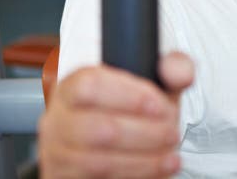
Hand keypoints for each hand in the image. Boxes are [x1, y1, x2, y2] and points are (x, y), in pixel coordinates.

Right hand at [38, 52, 194, 177]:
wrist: (116, 146)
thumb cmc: (130, 112)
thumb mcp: (153, 84)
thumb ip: (171, 68)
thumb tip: (178, 72)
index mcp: (73, 86)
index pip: (89, 85)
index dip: (127, 95)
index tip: (158, 105)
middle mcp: (58, 120)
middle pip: (97, 128)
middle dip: (144, 133)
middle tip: (171, 133)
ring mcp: (58, 154)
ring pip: (98, 162)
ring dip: (143, 160)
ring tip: (170, 155)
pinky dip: (134, 177)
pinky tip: (156, 170)